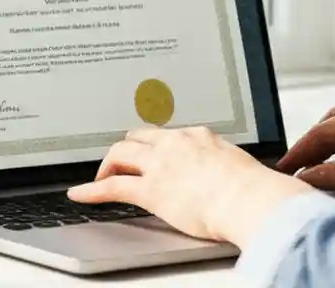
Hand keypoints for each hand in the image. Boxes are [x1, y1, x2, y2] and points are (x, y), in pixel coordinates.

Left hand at [67, 127, 312, 247]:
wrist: (252, 200)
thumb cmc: (254, 190)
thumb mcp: (239, 166)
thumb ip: (226, 165)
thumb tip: (234, 175)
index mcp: (199, 136)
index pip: (167, 134)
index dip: (154, 144)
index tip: (151, 151)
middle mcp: (176, 144)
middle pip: (138, 136)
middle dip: (127, 148)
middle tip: (121, 161)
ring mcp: (160, 165)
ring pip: (120, 153)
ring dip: (108, 164)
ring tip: (101, 177)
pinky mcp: (150, 190)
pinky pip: (112, 187)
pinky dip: (91, 191)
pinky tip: (80, 194)